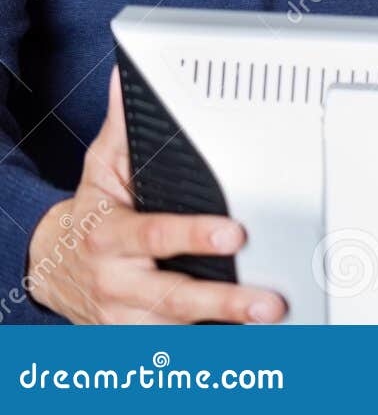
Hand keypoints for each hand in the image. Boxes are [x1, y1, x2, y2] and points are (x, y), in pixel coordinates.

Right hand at [26, 67, 286, 323]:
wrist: (54, 269)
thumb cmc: (94, 214)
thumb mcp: (102, 170)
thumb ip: (124, 130)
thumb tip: (125, 78)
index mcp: (113, 238)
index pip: (158, 237)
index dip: (195, 236)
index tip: (235, 234)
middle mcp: (121, 283)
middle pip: (175, 297)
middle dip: (224, 301)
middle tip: (269, 300)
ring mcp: (131, 318)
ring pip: (183, 328)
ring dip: (228, 327)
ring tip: (273, 320)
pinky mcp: (142, 340)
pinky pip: (181, 347)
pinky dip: (214, 347)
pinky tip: (254, 346)